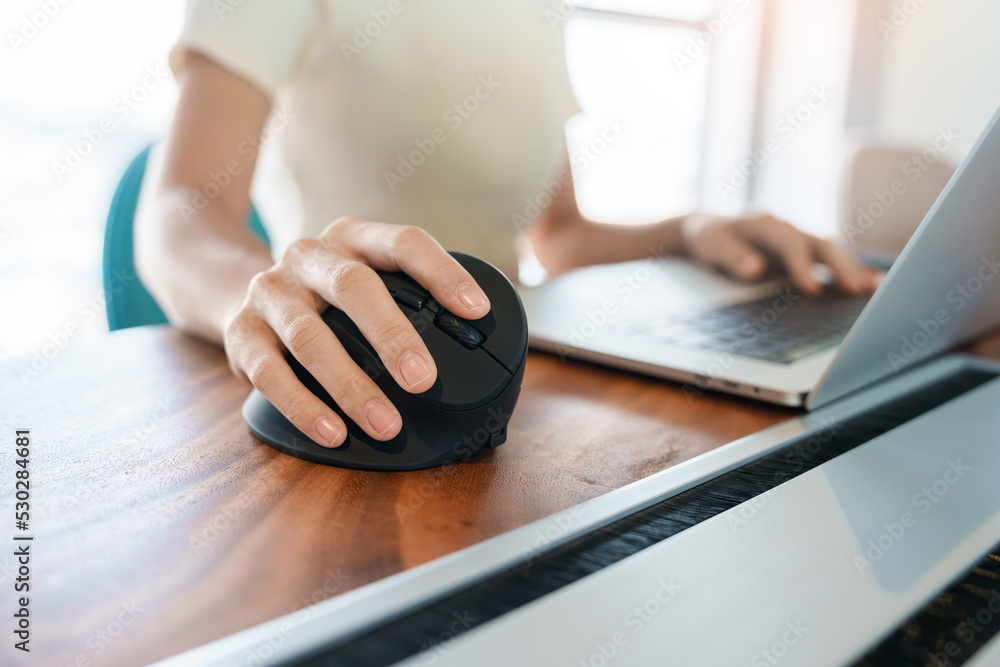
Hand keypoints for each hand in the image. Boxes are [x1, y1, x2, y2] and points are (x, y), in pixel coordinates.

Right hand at [224, 217, 491, 447]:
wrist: (233, 286)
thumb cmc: (325, 293)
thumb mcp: (362, 275)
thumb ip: (406, 297)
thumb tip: (475, 342)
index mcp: (352, 239)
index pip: (403, 242)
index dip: (442, 272)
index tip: (476, 311)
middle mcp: (309, 256)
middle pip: (352, 287)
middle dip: (392, 336)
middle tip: (425, 381)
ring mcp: (270, 291)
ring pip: (309, 336)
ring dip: (350, 386)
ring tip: (386, 425)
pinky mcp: (241, 332)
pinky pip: (269, 373)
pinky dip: (303, 406)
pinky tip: (333, 432)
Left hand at [681, 213, 876, 294]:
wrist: (708, 228)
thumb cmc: (709, 237)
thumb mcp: (712, 245)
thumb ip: (732, 257)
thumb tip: (755, 268)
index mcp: (764, 224)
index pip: (789, 243)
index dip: (802, 265)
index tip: (811, 289)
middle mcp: (786, 228)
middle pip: (818, 244)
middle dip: (838, 266)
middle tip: (854, 289)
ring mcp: (796, 238)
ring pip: (829, 251)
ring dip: (849, 268)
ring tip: (870, 289)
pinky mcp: (801, 251)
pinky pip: (828, 259)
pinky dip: (848, 269)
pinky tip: (869, 283)